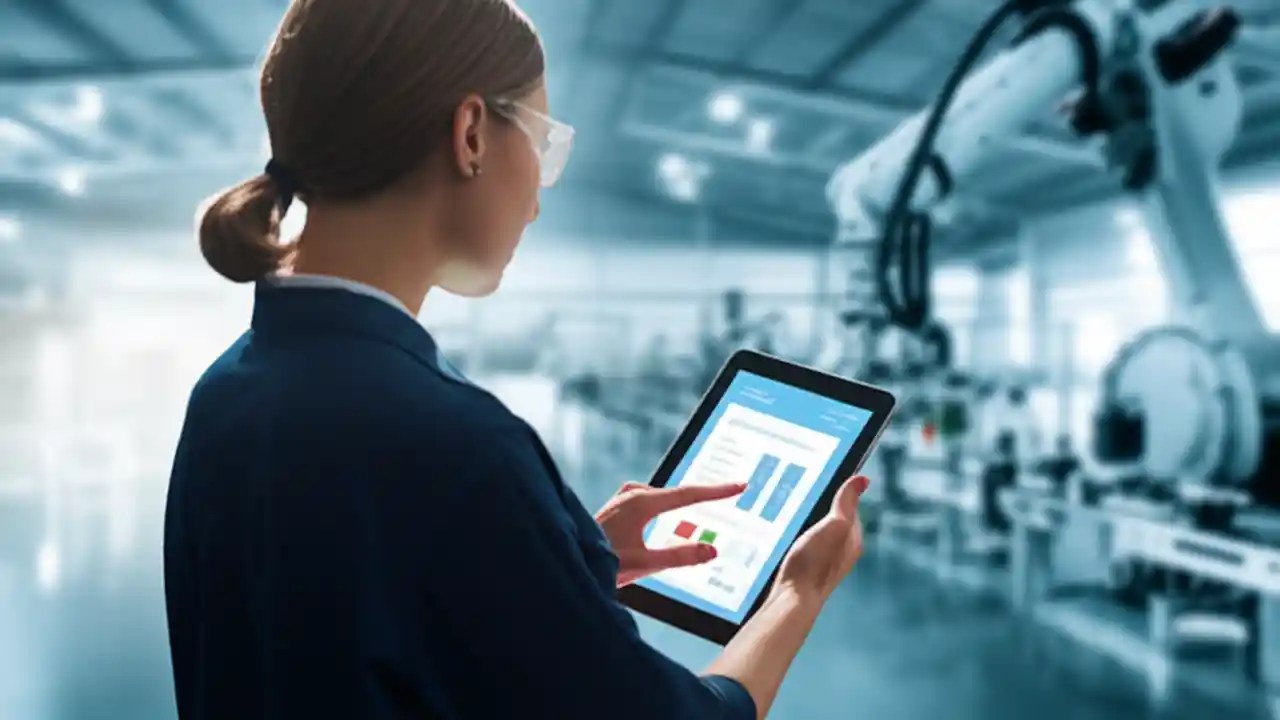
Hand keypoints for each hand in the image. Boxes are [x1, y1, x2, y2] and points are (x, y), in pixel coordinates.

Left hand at [596, 481, 746, 586]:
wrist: (570, 560)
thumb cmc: (602, 561)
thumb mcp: (646, 564)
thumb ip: (681, 556)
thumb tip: (712, 550)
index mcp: (642, 503)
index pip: (688, 495)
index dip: (716, 491)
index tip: (739, 485)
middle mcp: (632, 495)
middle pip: (677, 495)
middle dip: (702, 496)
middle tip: (730, 491)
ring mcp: (623, 498)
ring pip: (663, 498)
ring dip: (681, 503)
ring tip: (705, 503)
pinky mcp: (618, 506)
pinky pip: (651, 501)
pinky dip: (665, 507)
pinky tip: (667, 514)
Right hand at [776, 476, 868, 598]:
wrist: (793, 598)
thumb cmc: (814, 562)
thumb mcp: (833, 525)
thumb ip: (846, 503)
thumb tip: (863, 479)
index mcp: (853, 539)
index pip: (851, 507)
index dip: (839, 492)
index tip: (823, 478)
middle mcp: (843, 552)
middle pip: (836, 520)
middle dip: (823, 507)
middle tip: (804, 492)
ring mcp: (826, 562)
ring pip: (822, 533)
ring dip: (811, 521)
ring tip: (794, 510)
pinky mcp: (810, 569)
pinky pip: (809, 545)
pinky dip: (802, 535)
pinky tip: (788, 534)